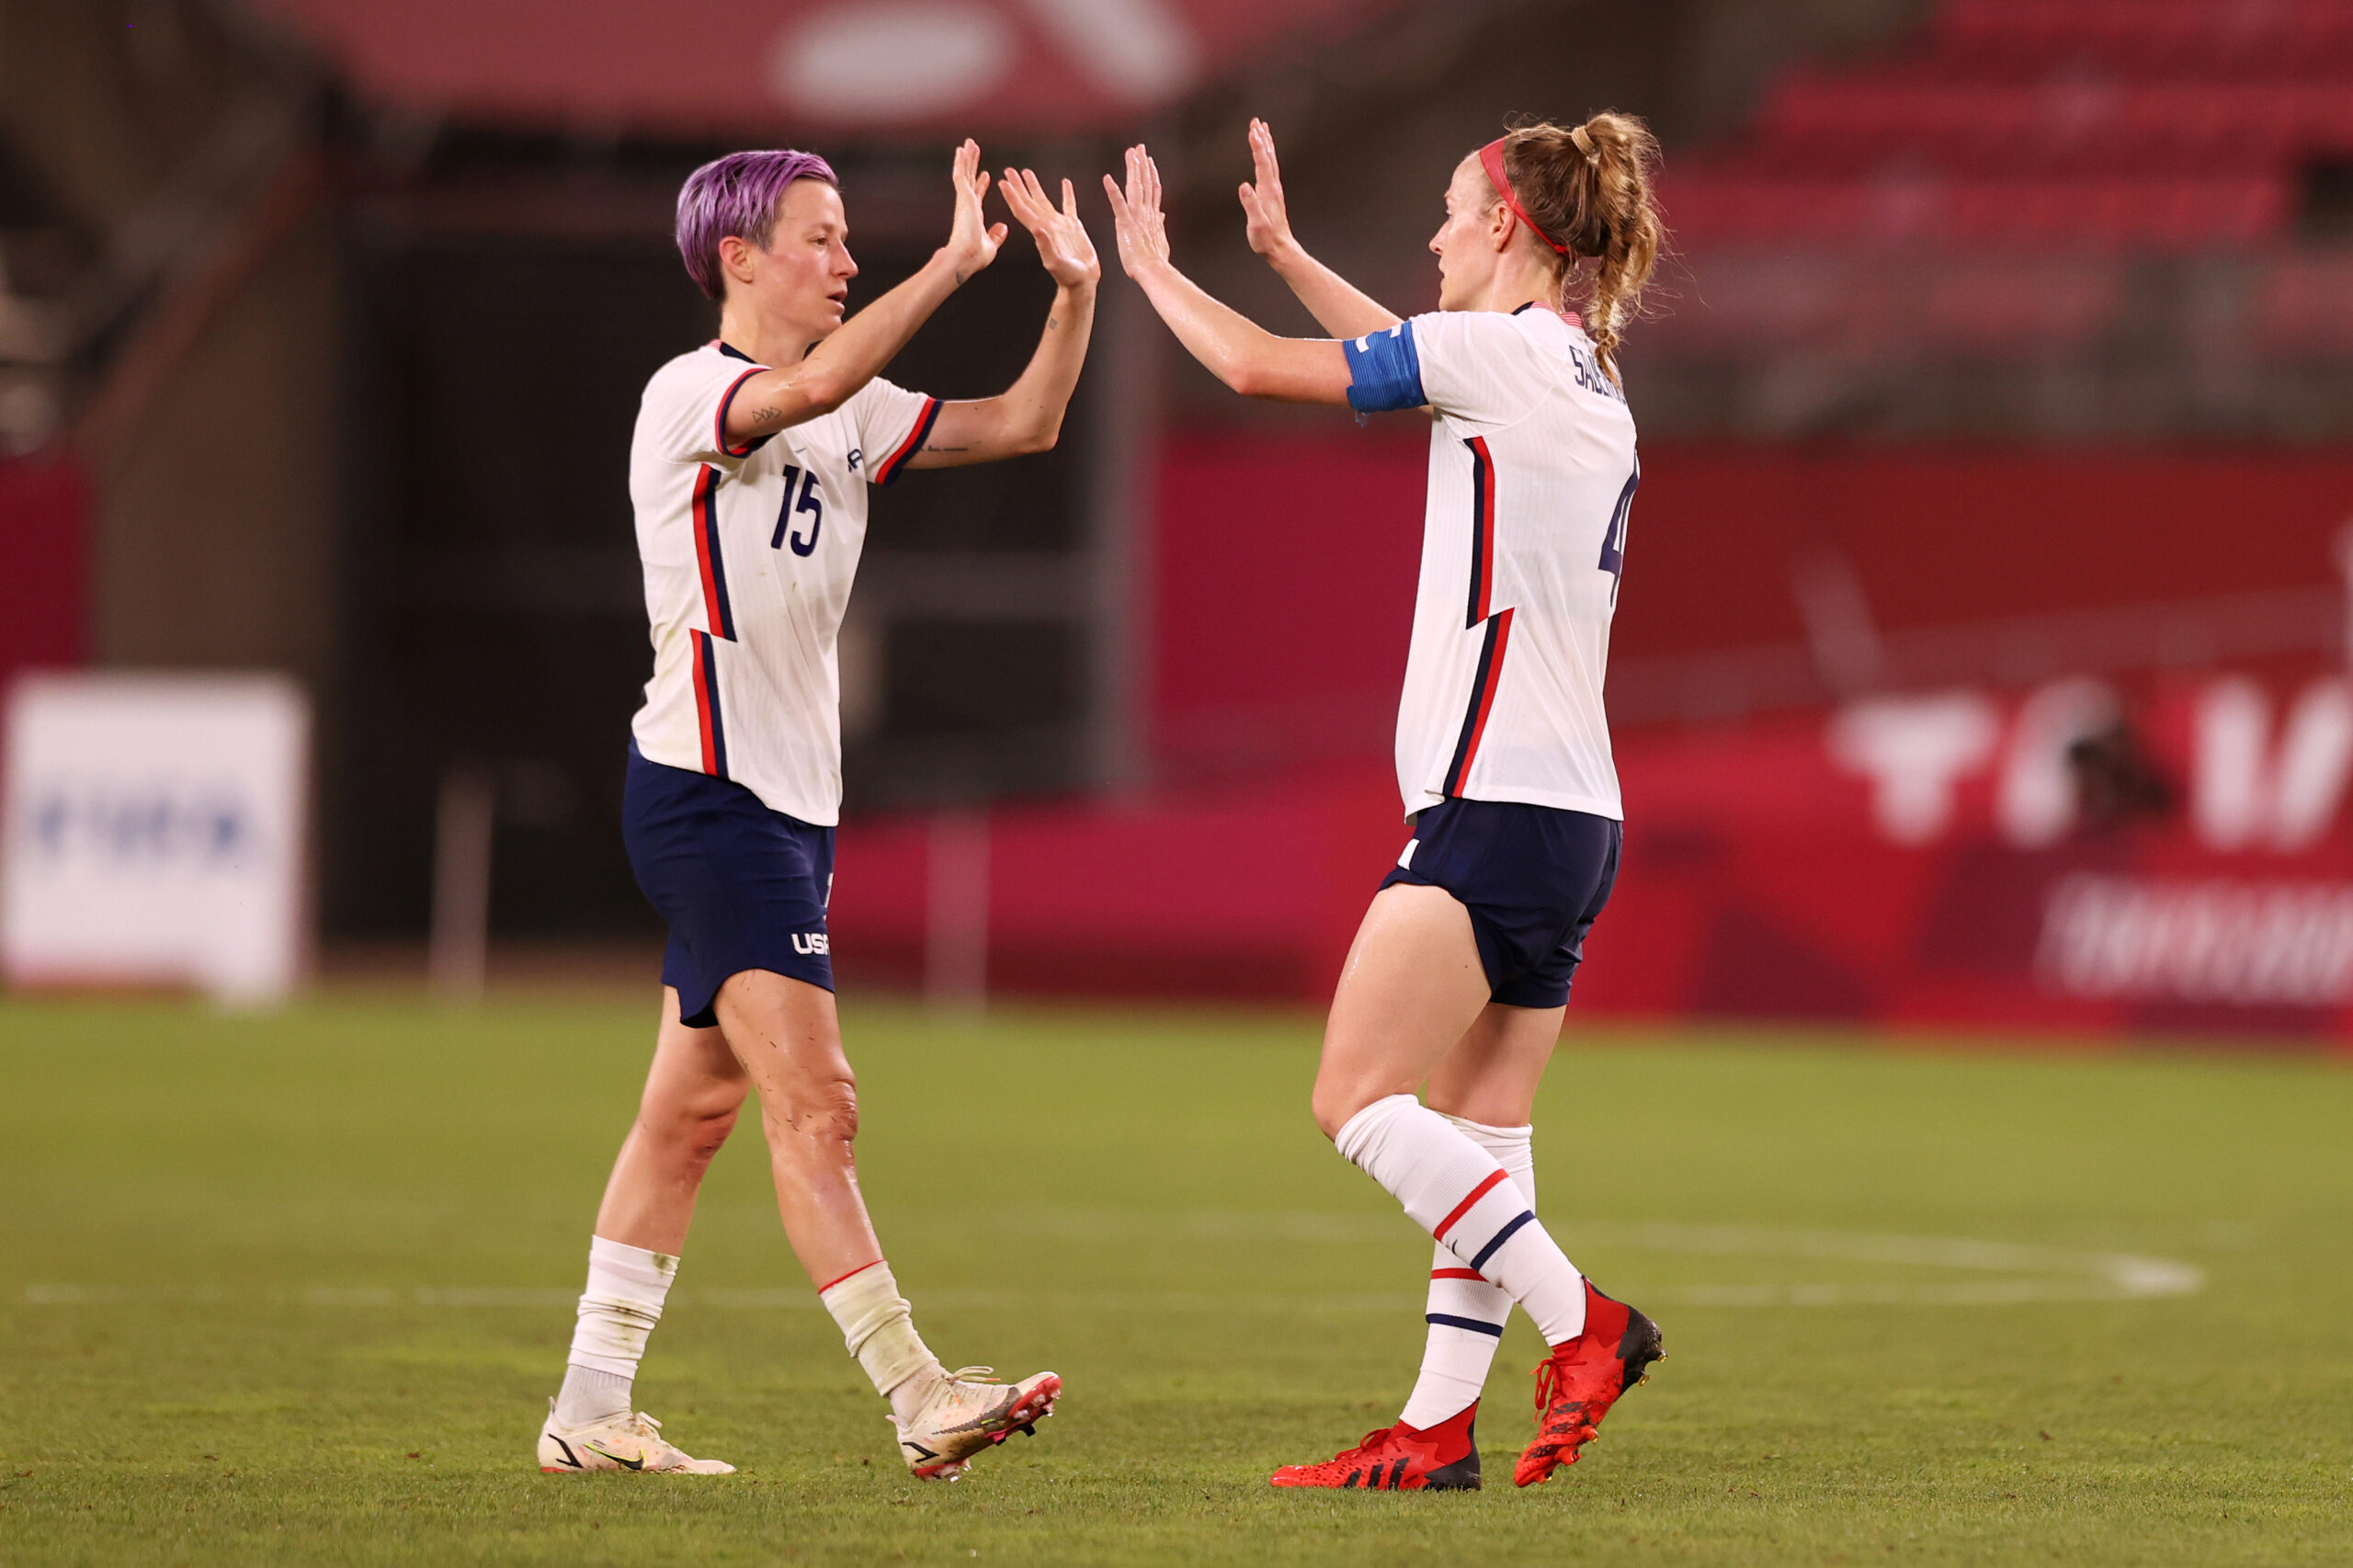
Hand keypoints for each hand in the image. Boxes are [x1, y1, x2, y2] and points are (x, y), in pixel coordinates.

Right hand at [941, 138, 1006, 281]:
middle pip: (970, 180)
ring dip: (967, 158)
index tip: (987, 175)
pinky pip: (960, 174)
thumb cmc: (976, 257)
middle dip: (972, 165)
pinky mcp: (963, 197)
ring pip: (964, 173)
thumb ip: (996, 235)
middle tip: (973, 152)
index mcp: (974, 216)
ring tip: (969, 143)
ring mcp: (964, 200)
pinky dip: (961, 161)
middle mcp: (967, 206)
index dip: (981, 185)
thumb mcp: (991, 245)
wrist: (965, 257)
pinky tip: (962, 149)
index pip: (978, 196)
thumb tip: (1003, 227)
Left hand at [998, 167, 1099, 290]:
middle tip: (1009, 170)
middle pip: (1028, 201)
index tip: (1003, 181)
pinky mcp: (1073, 226)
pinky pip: (1069, 205)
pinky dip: (1067, 193)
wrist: (1082, 282)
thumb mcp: (1055, 262)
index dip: (1012, 195)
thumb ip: (1046, 246)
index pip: (1022, 210)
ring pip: (1044, 200)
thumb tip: (1038, 229)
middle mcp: (1046, 225)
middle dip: (1018, 186)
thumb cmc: (1068, 276)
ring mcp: (1059, 225)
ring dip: (1035, 186)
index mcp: (1040, 231)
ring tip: (1027, 172)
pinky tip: (1065, 182)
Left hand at [1101, 144, 1170, 278]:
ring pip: (1136, 187)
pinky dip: (1113, 191)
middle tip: (1139, 147)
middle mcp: (1146, 212)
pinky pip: (1118, 204)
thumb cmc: (1154, 260)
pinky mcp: (1126, 223)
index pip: (1153, 189)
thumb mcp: (1159, 239)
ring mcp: (1137, 216)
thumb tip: (1161, 214)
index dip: (1151, 173)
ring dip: (1133, 168)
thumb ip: (1159, 224)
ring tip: (1130, 153)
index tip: (1149, 160)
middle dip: (1142, 163)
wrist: (1152, 271)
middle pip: (1146, 182)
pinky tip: (1106, 178)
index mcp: (1152, 216)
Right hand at [1238, 118, 1294, 258]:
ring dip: (1265, 144)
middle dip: (1262, 138)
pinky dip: (1266, 156)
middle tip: (1256, 121)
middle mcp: (1273, 187)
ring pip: (1270, 161)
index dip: (1257, 147)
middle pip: (1268, 157)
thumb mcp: (1256, 224)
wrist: (1279, 248)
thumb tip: (1244, 186)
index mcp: (1268, 191)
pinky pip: (1269, 169)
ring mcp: (1273, 190)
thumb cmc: (1266, 239)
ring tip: (1261, 129)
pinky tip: (1263, 154)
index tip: (1252, 131)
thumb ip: (1251, 205)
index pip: (1262, 164)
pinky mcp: (1272, 194)